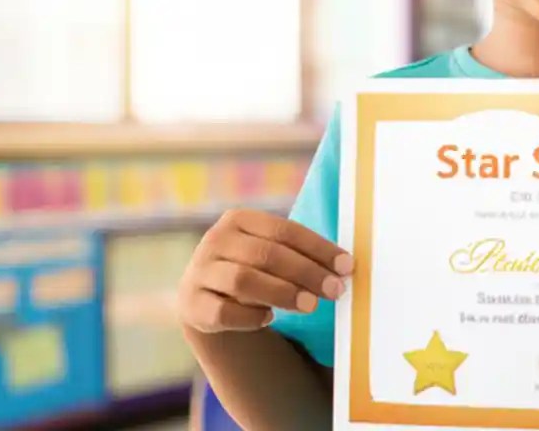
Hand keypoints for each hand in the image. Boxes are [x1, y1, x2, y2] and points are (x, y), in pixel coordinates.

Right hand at [178, 208, 353, 333]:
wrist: (205, 298)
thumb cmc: (253, 270)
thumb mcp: (270, 253)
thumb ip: (299, 255)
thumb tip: (345, 268)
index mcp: (239, 219)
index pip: (285, 230)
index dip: (319, 248)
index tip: (347, 266)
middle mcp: (216, 240)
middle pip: (267, 254)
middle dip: (307, 273)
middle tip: (335, 290)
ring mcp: (200, 271)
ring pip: (245, 280)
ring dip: (283, 293)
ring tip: (311, 305)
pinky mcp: (191, 303)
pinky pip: (224, 311)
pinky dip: (249, 316)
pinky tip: (268, 318)